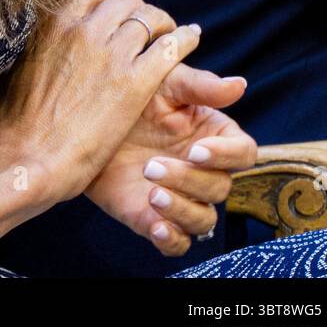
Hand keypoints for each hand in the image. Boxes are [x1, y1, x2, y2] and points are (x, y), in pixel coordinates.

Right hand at [0, 0, 202, 205]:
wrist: (31, 156)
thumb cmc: (18, 118)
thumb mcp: (14, 63)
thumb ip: (34, 39)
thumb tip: (36, 31)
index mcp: (52, 21)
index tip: (112, 12)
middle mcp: (82, 28)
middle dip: (136, 9)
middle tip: (143, 26)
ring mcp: (110, 53)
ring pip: (149, 17)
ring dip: (161, 23)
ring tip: (166, 34)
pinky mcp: (135, 82)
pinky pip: (170, 47)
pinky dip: (185, 39)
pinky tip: (191, 39)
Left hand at [85, 61, 256, 256]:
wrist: (83, 122)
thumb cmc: (129, 97)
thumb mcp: (161, 84)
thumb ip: (199, 85)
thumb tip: (239, 84)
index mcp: (212, 135)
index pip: (243, 152)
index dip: (226, 155)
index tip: (197, 150)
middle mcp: (202, 170)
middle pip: (219, 188)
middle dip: (188, 179)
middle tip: (152, 166)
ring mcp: (180, 197)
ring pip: (202, 220)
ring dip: (181, 210)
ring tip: (152, 193)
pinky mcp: (154, 218)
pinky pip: (177, 243)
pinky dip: (171, 239)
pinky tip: (155, 225)